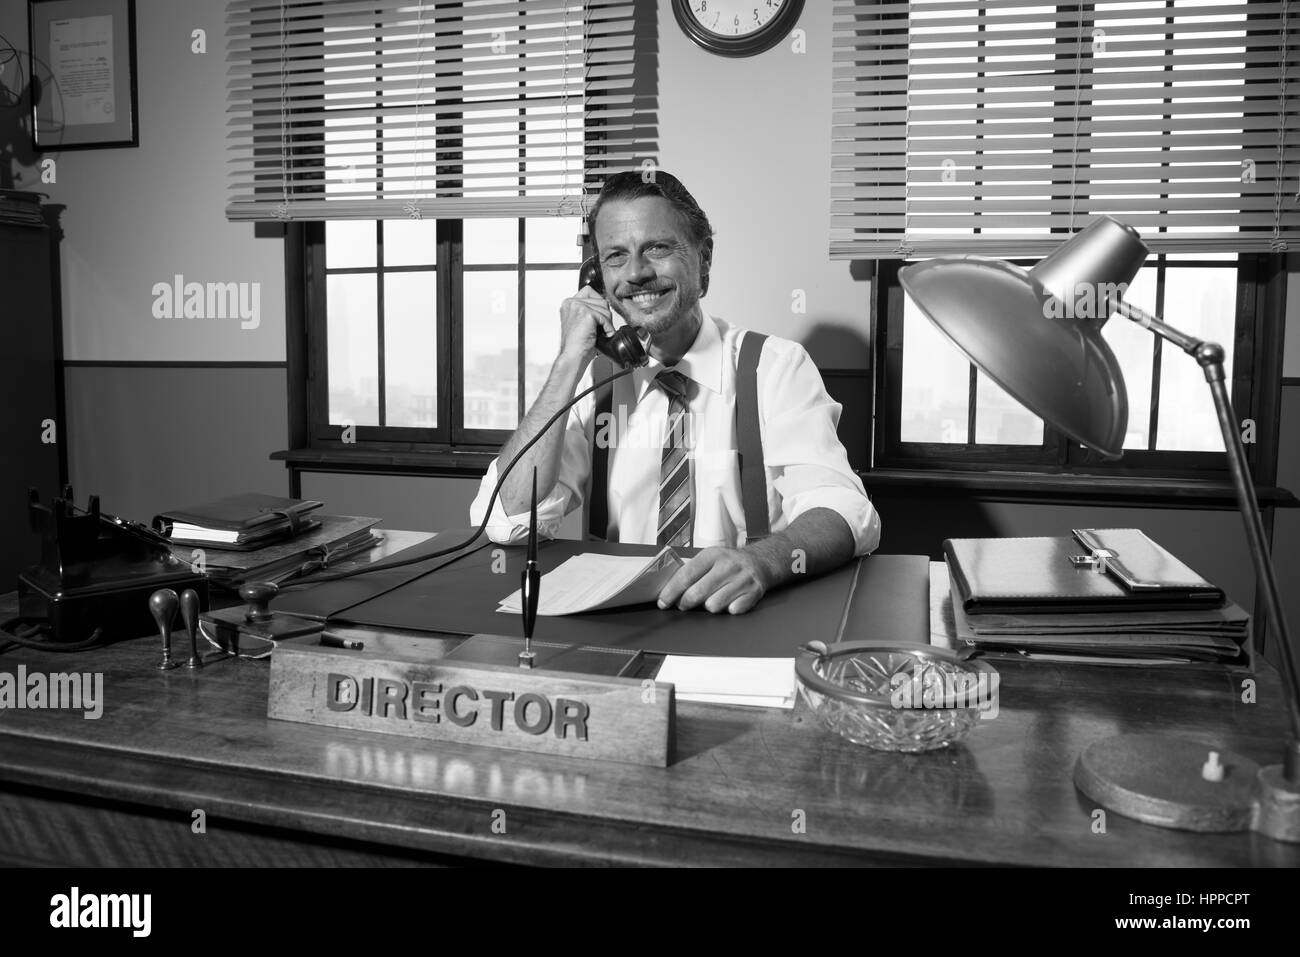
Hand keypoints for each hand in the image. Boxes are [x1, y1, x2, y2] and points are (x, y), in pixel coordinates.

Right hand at [558, 285, 614, 360]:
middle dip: (605, 315)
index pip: (590, 291)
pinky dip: (608, 328)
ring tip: (601, 333)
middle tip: (601, 329)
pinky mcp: (586, 313)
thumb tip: (605, 308)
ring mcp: (578, 306)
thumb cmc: (576, 346)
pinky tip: (603, 336)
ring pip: (604, 308)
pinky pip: (605, 317)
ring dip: (607, 323)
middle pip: (600, 300)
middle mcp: (571, 303)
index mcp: (569, 304)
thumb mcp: (582, 324)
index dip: (599, 304)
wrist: (572, 358)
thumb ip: (590, 312)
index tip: (600, 318)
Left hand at [657, 547, 774, 614]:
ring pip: (714, 606)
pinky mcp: (754, 592)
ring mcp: (742, 579)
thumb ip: (692, 571)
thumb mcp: (710, 558)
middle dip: (685, 603)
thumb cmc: (729, 563)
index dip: (671, 591)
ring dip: (708, 606)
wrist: (760, 562)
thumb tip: (668, 590)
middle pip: (697, 593)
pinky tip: (728, 602)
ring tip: (710, 600)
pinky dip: (728, 609)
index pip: (686, 575)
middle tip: (683, 605)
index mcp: (713, 555)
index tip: (663, 602)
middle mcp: (728, 566)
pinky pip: (733, 610)